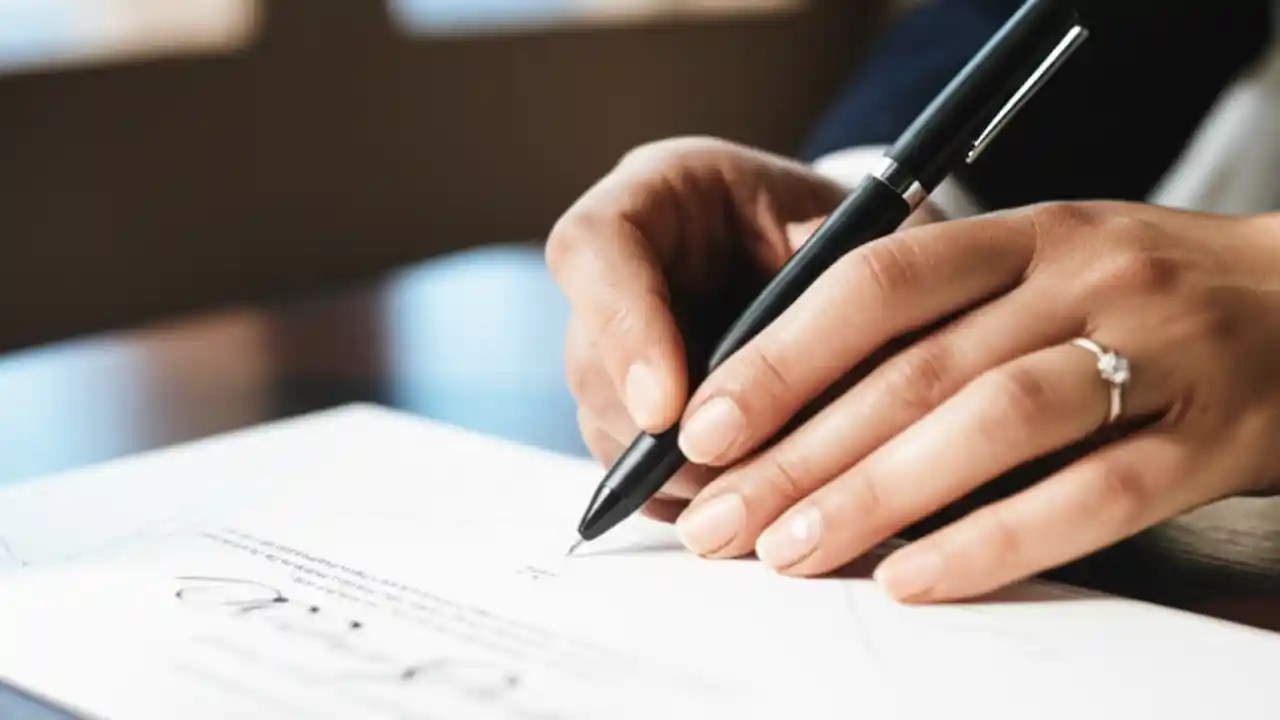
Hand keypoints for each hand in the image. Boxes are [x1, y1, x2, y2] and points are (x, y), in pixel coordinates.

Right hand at [547, 137, 937, 519]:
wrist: (866, 264)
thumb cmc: (864, 234)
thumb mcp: (866, 233)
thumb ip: (834, 285)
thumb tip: (813, 369)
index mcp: (662, 190)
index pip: (596, 245)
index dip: (621, 329)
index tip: (665, 409)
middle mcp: (621, 266)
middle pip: (590, 359)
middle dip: (658, 435)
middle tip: (735, 477)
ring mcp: (616, 341)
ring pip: (607, 426)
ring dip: (675, 475)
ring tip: (762, 491)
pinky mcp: (631, 406)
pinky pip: (633, 469)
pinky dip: (687, 496)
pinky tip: (747, 497)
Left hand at [672, 200, 1279, 601]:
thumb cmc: (1140, 293)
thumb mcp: (1040, 265)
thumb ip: (936, 314)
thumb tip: (790, 396)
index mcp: (1027, 231)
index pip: (879, 281)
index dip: (783, 355)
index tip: (705, 423)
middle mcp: (1083, 281)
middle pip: (917, 369)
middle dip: (800, 452)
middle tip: (720, 518)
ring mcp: (1151, 357)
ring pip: (993, 426)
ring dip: (875, 495)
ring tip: (790, 552)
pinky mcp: (1207, 441)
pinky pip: (1089, 499)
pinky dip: (992, 542)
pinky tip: (914, 578)